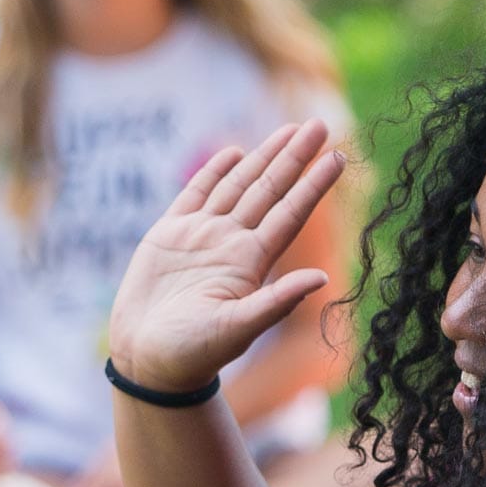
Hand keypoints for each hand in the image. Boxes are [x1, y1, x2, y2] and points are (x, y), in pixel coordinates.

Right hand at [108, 120, 343, 392]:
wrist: (146, 361)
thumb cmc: (192, 353)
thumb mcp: (238, 329)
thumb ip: (277, 301)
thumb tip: (323, 279)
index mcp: (251, 262)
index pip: (290, 213)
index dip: (314, 185)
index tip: (339, 158)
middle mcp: (231, 243)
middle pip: (270, 190)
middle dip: (294, 157)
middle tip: (320, 125)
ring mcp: (201, 237)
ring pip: (239, 186)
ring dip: (263, 158)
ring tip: (289, 130)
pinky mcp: (169, 235)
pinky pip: (196, 194)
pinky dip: (215, 172)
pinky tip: (235, 153)